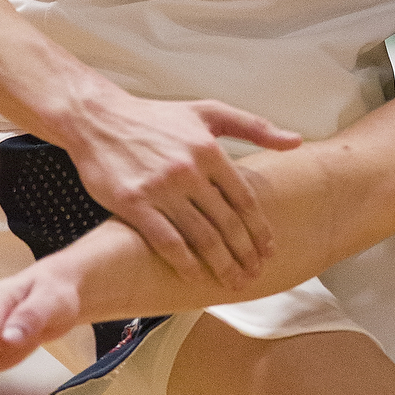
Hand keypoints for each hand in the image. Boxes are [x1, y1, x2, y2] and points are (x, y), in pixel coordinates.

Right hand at [66, 94, 301, 288]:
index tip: (269, 249)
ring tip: (234, 282)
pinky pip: (165, 241)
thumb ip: (254, 126)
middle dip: (245, 253)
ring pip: (201, 236)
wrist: (98, 118)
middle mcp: (189, 170)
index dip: (260, 229)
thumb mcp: (207, 112)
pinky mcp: (133, 203)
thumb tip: (296, 141)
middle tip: (256, 273)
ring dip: (222, 264)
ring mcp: (161, 188)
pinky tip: (195, 277)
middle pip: (227, 223)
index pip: (244, 199)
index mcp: (209, 150)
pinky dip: (183, 262)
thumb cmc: (155, 117)